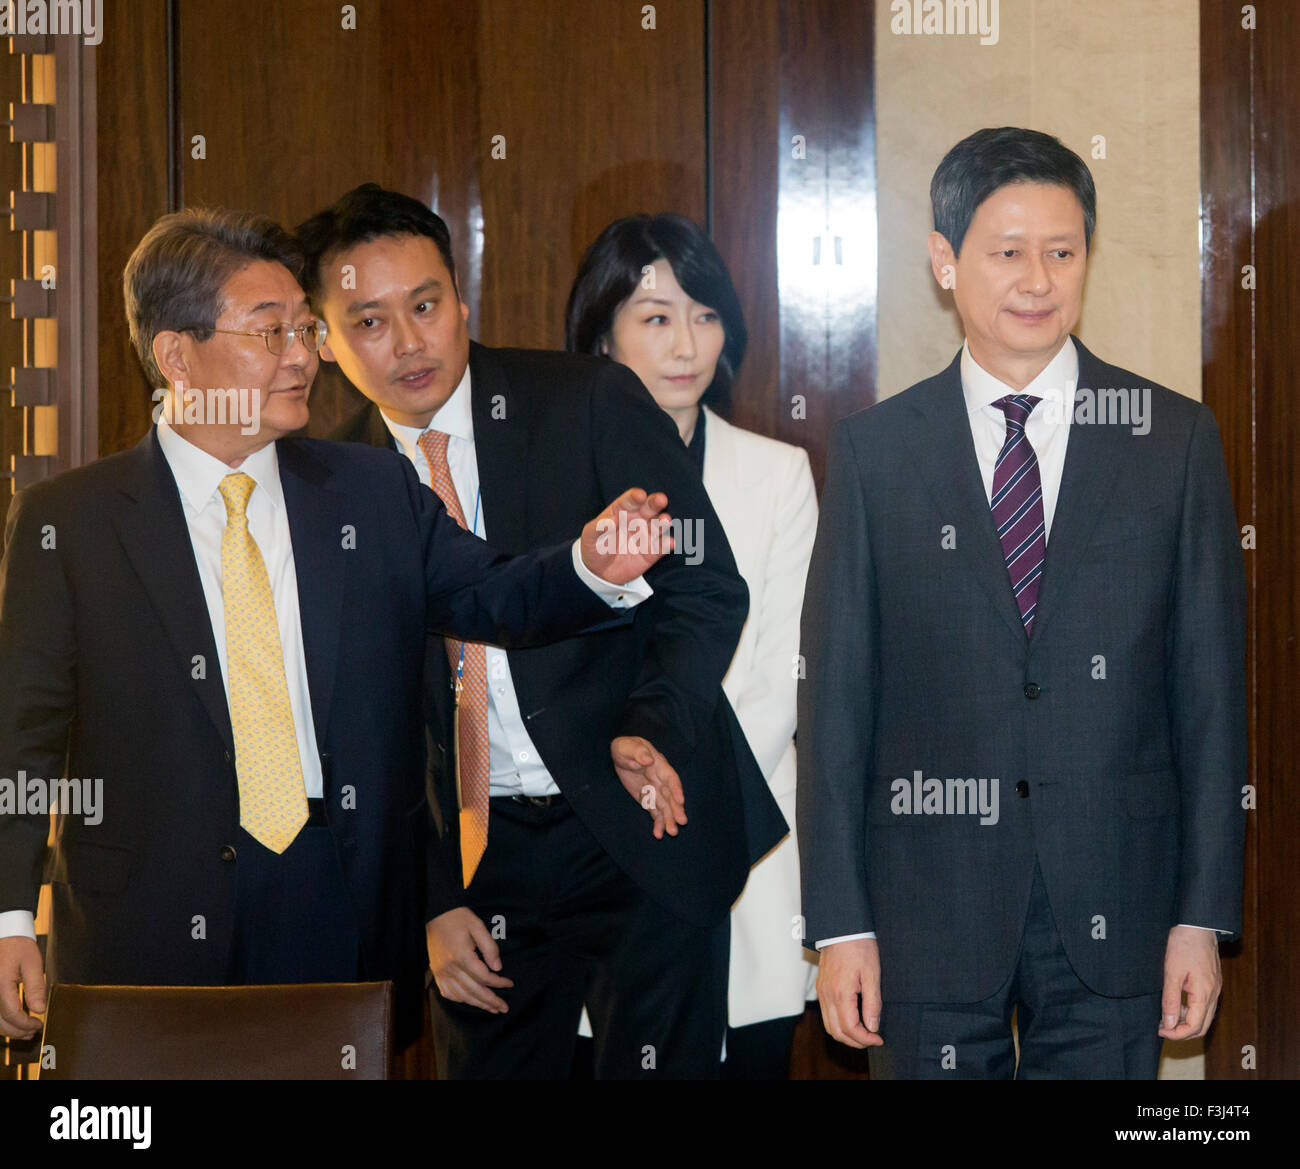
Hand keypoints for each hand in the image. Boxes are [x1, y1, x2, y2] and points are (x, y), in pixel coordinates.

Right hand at [0, 936, 45, 1039]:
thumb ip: (36, 988)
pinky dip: (1, 1021)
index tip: (39, 1024)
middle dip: (17, 1030)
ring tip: (25, 1031)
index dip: (26, 1024)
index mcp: (0, 984)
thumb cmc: (19, 947)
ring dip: (8, 1029)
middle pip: (0, 1022)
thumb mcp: (33, 964)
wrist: (4, 935)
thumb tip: (40, 1010)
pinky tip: (13, 1022)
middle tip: (34, 1031)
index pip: (12, 1014)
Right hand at [425, 907, 513, 1013]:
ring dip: (478, 1004)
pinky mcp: (436, 973)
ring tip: (491, 1009)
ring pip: (461, 995)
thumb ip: (489, 947)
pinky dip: (461, 999)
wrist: (434, 914)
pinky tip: (470, 1000)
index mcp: (461, 956)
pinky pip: (448, 993)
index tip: (510, 984)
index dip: (499, 983)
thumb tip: (498, 968)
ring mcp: (441, 972)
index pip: (484, 977)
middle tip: (504, 1008)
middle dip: (491, 1001)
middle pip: (474, 991)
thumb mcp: (477, 926)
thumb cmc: (458, 917)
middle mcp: (450, 968)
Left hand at [580, 488, 673, 583]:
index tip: (640, 496)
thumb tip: (611, 520)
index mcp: (621, 511)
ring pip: (658, 525)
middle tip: (661, 500)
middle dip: (655, 503)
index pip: (630, 500)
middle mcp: (637, 520)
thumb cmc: (594, 547)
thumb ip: (599, 527)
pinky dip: (666, 544)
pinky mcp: (651, 552)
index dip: (635, 497)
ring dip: (663, 522)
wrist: (599, 572)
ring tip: (666, 520)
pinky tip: (670, 542)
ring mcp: (645, 535)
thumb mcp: (590, 536)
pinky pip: (661, 547)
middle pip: (648, 508)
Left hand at [611, 736, 686, 838]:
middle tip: (682, 822)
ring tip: (672, 833)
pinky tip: (658, 834)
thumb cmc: (625, 748)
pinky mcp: (648, 799)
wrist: (621, 756)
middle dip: (677, 808)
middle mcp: (660, 780)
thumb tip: (648, 759)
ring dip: (669, 819)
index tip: (680, 800)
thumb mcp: (627, 747)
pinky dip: (657, 823)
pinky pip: (655, 812)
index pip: (670, 777)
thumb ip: (637, 752)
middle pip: (671, 795)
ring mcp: (655, 791)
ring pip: (665, 807)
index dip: (676, 788)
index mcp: (659, 765)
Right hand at [817, 937, 883, 1048]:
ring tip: (864, 1032)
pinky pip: (826, 1014)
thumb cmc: (859, 947)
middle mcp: (827, 996)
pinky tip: (853, 1019)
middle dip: (855, 1042)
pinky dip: (838, 1023)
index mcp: (840, 993)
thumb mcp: (872, 974)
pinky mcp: (821, 988)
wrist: (841, 928)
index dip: (865, 1039)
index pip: (850, 1028)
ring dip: (846, 1034)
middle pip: (836, 1032)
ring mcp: (822, 992)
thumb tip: (873, 1026)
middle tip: (873, 1039)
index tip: (879, 1038)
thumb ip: (872, 1003)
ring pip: (829, 1025)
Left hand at [1158, 925, 1221, 1039]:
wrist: (1198, 925)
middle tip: (1162, 1027)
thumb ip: (1170, 999)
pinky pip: (1204, 1005)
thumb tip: (1168, 1023)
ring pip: (1204, 1016)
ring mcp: (1215, 989)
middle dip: (1182, 1032)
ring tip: (1166, 1016)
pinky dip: (1191, 1010)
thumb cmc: (1184, 945)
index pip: (1194, 1027)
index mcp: (1204, 994)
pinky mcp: (1212, 983)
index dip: (1177, 1034)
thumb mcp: (1171, 972)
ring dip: (1186, 1021)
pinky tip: (1176, 1003)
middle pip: (1202, 1026)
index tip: (1160, 1030)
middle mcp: (1214, 995)